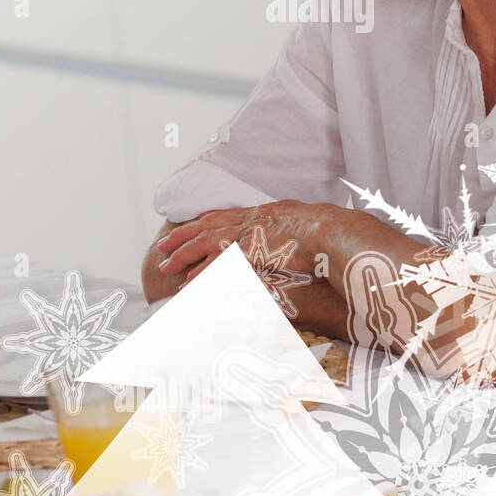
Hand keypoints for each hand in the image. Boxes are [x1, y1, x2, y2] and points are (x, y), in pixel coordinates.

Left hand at [156, 200, 333, 288]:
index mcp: (262, 213)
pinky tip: (188, 282)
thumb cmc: (327, 231)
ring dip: (184, 255)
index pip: (223, 216)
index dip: (201, 223)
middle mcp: (250, 220)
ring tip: (166, 267)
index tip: (185, 228)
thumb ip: (288, 230)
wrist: (334, 230)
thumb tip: (286, 238)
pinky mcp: (250, 250)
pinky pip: (218, 264)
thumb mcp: (303, 224)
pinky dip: (202, 273)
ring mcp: (249, 233)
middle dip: (182, 236)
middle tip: (162, 247)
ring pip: (206, 243)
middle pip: (206, 226)